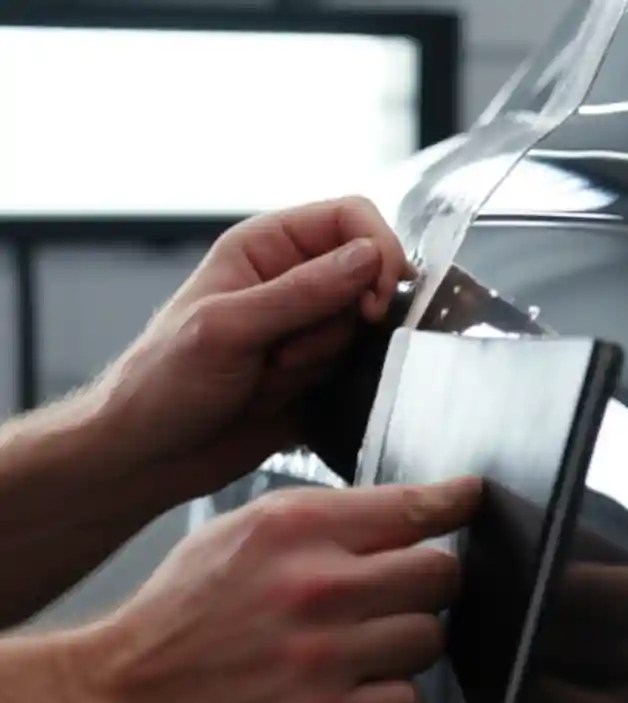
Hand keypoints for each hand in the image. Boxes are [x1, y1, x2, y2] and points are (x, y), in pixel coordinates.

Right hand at [77, 478, 481, 702]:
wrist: (124, 697)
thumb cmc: (185, 613)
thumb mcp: (244, 533)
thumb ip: (325, 518)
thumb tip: (413, 508)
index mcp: (292, 529)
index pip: (413, 506)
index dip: (455, 501)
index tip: (469, 498)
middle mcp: (314, 590)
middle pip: (440, 574)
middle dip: (426, 581)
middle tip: (400, 589)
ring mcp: (323, 662)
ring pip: (430, 640)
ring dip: (405, 643)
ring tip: (359, 644)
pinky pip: (406, 701)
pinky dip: (387, 697)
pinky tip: (350, 686)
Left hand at [94, 196, 413, 497]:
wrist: (148, 457)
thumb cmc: (162, 384)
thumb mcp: (228, 329)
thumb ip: (302, 291)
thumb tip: (369, 257)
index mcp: (265, 245)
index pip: (351, 217)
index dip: (377, 250)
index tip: (375, 300)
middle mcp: (293, 278)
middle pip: (367, 278)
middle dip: (340, 322)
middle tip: (287, 352)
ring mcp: (308, 326)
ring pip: (362, 329)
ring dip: (323, 361)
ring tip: (268, 378)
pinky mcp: (318, 370)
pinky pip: (358, 367)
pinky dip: (333, 387)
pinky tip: (285, 398)